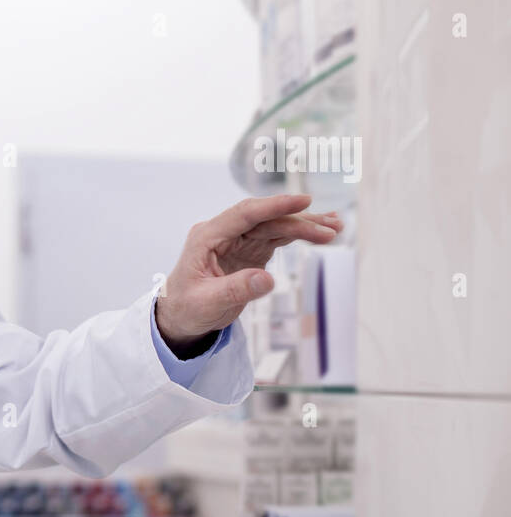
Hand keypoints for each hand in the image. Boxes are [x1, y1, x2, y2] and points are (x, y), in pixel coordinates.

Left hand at [154, 194, 342, 352]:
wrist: (181, 315)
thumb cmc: (186, 307)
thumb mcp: (206, 303)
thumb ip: (235, 289)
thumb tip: (267, 280)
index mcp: (206, 236)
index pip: (244, 214)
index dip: (274, 206)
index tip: (303, 201)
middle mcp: (223, 232)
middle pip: (266, 219)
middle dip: (299, 222)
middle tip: (330, 230)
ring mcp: (238, 239)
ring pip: (275, 226)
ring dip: (305, 226)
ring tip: (336, 228)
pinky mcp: (250, 249)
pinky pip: (278, 237)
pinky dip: (300, 235)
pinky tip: (322, 233)